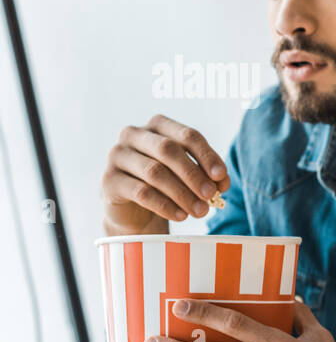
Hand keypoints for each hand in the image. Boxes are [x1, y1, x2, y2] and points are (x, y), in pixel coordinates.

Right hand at [103, 114, 229, 232]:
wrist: (134, 209)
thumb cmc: (167, 185)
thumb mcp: (188, 176)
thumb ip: (206, 175)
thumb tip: (221, 183)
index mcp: (158, 126)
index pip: (187, 135)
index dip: (207, 156)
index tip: (221, 177)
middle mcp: (134, 135)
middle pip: (168, 150)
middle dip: (193, 174)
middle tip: (211, 195)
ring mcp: (118, 156)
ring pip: (155, 172)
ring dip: (182, 193)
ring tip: (200, 211)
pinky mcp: (109, 180)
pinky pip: (141, 192)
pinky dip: (166, 206)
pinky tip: (181, 216)